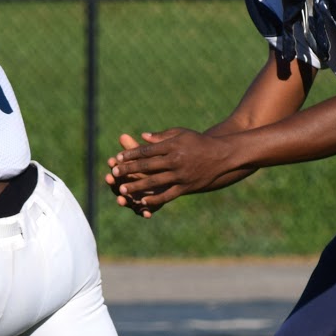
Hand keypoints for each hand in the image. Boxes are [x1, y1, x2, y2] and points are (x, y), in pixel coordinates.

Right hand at [105, 132, 157, 217]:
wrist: (175, 175)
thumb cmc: (158, 162)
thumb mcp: (149, 155)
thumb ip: (136, 149)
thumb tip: (123, 135)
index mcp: (128, 174)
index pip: (118, 170)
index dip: (114, 166)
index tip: (111, 161)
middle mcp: (130, 187)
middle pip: (118, 186)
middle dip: (113, 183)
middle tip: (108, 178)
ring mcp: (138, 197)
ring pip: (128, 200)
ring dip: (124, 201)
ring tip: (120, 200)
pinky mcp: (149, 206)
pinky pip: (145, 211)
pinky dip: (145, 212)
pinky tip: (147, 214)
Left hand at [108, 128, 231, 213]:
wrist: (222, 156)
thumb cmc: (198, 143)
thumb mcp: (181, 134)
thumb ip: (161, 136)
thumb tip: (142, 137)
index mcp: (172, 146)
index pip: (146, 150)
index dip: (130, 154)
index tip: (118, 158)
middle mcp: (175, 160)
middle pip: (147, 166)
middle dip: (128, 170)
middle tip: (113, 174)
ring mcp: (181, 175)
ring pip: (154, 182)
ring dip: (136, 187)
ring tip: (123, 190)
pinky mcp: (186, 187)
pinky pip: (167, 195)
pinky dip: (154, 199)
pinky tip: (142, 202)